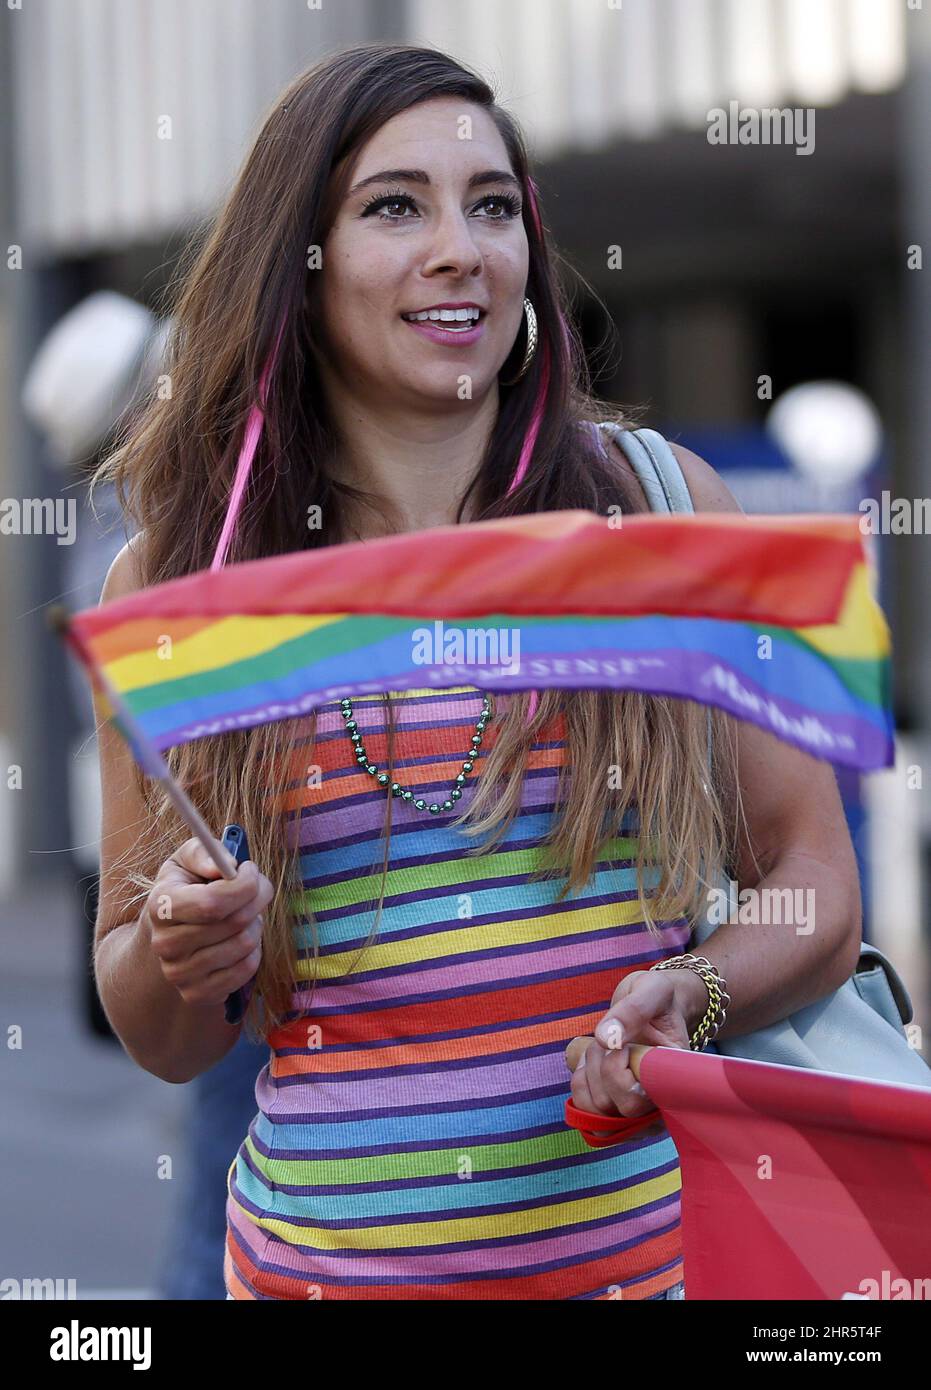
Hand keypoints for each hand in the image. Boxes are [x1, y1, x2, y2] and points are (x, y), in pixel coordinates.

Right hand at [143, 836, 273, 1007]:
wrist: (171, 935)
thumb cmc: (188, 888)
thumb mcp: (188, 860)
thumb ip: (204, 852)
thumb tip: (224, 866)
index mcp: (160, 905)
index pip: (212, 903)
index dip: (243, 885)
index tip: (250, 870)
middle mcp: (164, 943)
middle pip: (234, 923)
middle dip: (255, 901)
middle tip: (256, 891)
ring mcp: (178, 973)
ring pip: (244, 945)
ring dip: (254, 925)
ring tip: (243, 917)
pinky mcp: (196, 994)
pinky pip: (245, 969)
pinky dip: (253, 951)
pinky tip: (240, 941)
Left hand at [565, 969, 706, 1121]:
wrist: (654, 1007)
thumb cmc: (660, 1000)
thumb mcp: (653, 990)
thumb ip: (634, 1010)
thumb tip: (605, 1038)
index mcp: (676, 1079)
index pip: (644, 1100)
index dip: (619, 1072)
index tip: (622, 1043)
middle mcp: (661, 1101)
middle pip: (623, 1108)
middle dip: (604, 1068)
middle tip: (613, 1040)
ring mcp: (638, 1108)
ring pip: (600, 1111)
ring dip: (590, 1074)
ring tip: (603, 1049)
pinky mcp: (616, 1107)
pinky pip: (586, 1110)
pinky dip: (580, 1081)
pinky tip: (592, 1061)